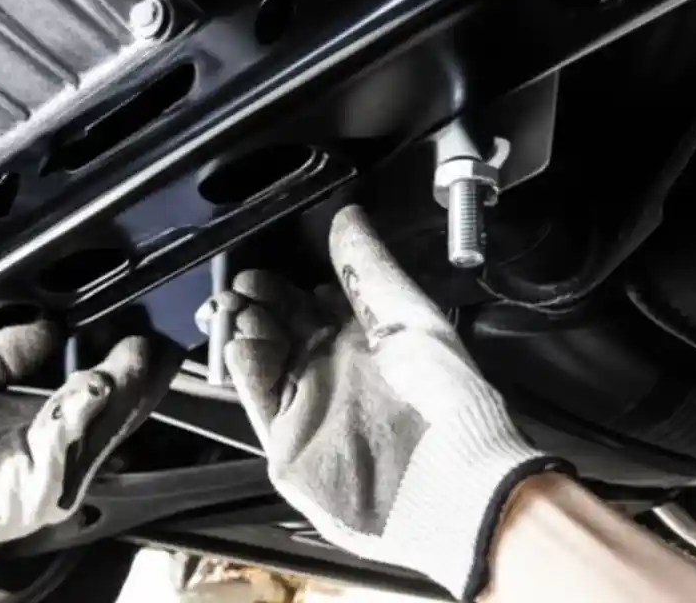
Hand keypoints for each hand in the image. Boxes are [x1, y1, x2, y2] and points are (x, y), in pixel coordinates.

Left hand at [0, 322, 179, 602]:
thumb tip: (47, 326)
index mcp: (33, 420)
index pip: (88, 383)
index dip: (110, 353)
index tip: (123, 321)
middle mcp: (51, 444)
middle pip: (112, 401)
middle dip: (136, 366)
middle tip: (147, 332)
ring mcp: (52, 464)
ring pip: (106, 416)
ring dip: (128, 381)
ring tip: (139, 347)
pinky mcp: (44, 481)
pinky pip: (76, 433)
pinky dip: (92, 402)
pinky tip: (101, 374)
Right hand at [201, 206, 563, 599]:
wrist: (455, 480)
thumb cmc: (448, 396)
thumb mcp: (410, 316)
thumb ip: (369, 268)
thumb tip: (347, 215)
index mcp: (364, 343)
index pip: (307, 306)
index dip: (282, 285)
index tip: (262, 267)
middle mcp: (333, 374)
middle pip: (278, 330)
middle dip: (255, 303)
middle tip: (244, 286)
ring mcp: (310, 410)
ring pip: (262, 362)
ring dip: (245, 330)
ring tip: (241, 309)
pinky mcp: (290, 446)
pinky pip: (258, 401)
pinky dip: (244, 369)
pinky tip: (243, 342)